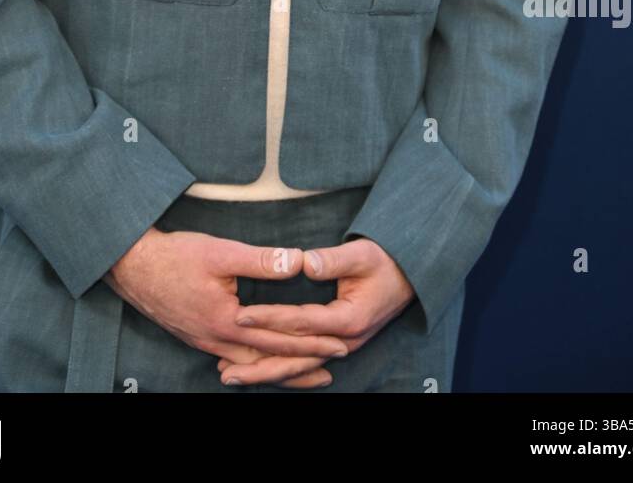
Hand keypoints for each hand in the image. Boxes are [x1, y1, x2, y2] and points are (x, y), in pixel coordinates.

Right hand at [103, 229, 349, 369]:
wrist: (133, 267)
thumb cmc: (175, 256)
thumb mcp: (221, 253)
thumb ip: (261, 260)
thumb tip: (298, 261)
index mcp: (228, 322)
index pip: (280, 336)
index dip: (312, 340)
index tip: (340, 342)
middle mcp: (219, 341)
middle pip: (270, 360)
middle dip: (304, 363)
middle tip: (335, 364)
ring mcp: (207, 343)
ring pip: (253, 364)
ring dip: (282, 368)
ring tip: (308, 374)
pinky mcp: (199, 338)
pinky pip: (235, 359)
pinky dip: (256, 364)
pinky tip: (262, 364)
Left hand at [215, 236, 415, 387]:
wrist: (407, 277)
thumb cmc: (384, 262)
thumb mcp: (362, 255)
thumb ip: (333, 260)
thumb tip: (304, 262)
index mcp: (348, 320)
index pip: (300, 322)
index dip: (269, 318)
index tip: (240, 315)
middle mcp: (344, 342)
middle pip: (295, 359)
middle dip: (259, 366)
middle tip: (225, 370)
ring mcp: (341, 347)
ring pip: (298, 367)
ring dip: (265, 373)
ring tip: (231, 376)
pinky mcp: (336, 345)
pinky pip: (304, 362)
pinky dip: (281, 369)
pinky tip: (258, 370)